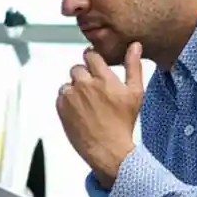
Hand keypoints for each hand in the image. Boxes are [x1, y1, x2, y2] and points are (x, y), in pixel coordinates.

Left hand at [57, 42, 143, 188]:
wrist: (108, 150)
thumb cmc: (123, 124)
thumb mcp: (135, 93)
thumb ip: (133, 66)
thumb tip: (135, 46)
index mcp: (103, 77)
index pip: (90, 55)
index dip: (93, 61)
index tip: (95, 68)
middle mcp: (85, 84)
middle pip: (77, 68)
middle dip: (84, 76)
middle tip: (94, 92)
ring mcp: (71, 96)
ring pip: (68, 83)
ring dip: (75, 90)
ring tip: (88, 105)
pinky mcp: (61, 108)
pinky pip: (61, 97)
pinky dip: (68, 102)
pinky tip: (81, 113)